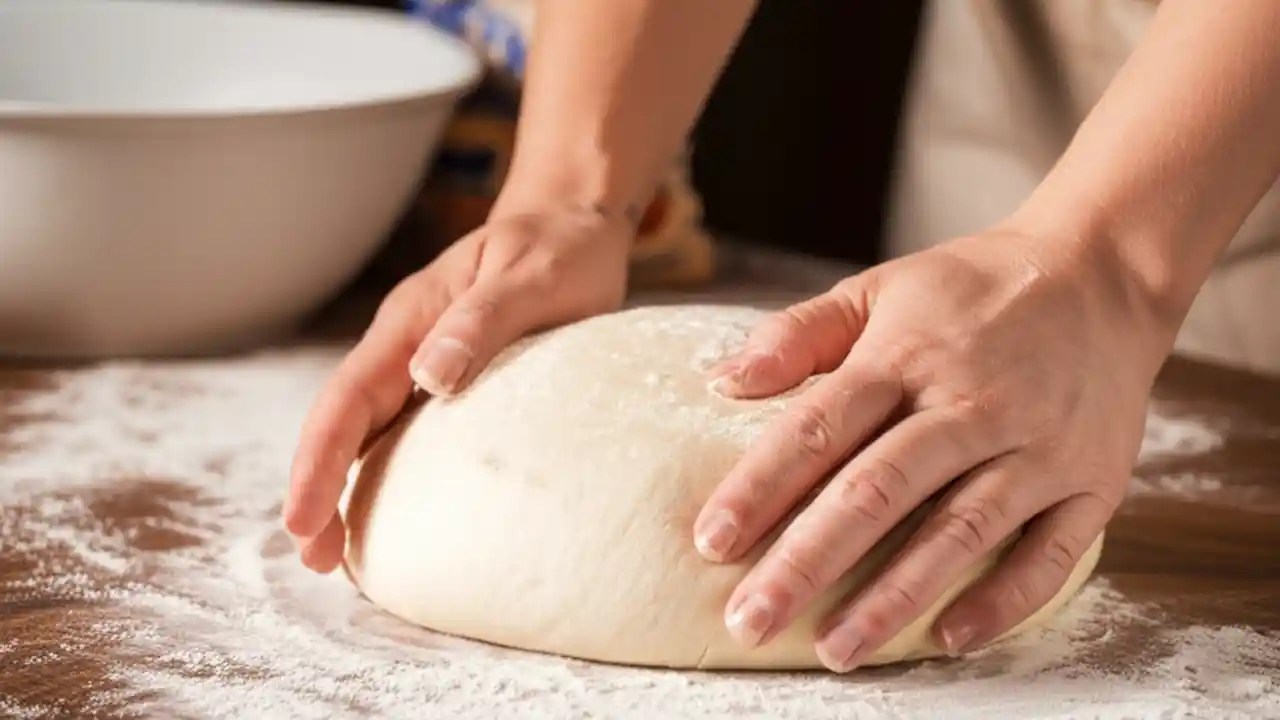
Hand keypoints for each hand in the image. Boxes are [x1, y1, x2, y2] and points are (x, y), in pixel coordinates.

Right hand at [283, 205, 631, 572]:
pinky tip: (404, 515)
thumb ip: (479, 322)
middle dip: (320, 489)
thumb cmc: (557, 248)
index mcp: (409, 322)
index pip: (348, 398)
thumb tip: (428, 379)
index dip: (318, 461)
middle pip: (345, 424)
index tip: (303, 520)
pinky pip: (412, 434)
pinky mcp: (456, 382)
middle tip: (320, 559)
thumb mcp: (527, 278)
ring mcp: (426, 365)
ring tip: (347, 555)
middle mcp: (406, 347)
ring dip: (352, 489)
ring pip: (372, 434)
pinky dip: (396, 475)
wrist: (577, 225)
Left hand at [695, 227, 1175, 671]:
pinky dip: (1002, 598)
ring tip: (834, 649)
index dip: (761, 487)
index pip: (820, 428)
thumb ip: (799, 334)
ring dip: (894, 596)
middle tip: (751, 619)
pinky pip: (1050, 553)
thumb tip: (722, 382)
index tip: (711, 542)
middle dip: (808, 561)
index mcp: (906, 357)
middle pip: (878, 491)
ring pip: (958, 531)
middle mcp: (969, 405)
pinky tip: (949, 638)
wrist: (1103, 273)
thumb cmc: (972, 289)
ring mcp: (1036, 448)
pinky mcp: (1091, 482)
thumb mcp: (880, 288)